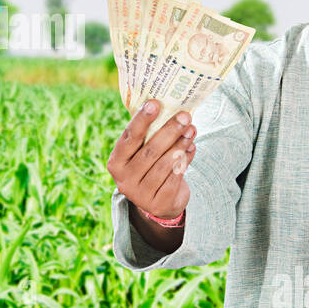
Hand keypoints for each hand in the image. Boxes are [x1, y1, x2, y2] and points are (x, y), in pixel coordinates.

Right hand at [106, 99, 197, 220]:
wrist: (160, 201)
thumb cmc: (151, 166)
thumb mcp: (142, 152)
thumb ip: (149, 134)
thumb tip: (167, 105)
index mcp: (116, 162)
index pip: (129, 138)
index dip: (142, 120)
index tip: (155, 103)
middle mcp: (124, 179)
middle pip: (150, 151)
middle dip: (169, 131)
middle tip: (185, 116)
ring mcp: (140, 194)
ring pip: (165, 164)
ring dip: (181, 144)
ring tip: (191, 130)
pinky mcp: (158, 203)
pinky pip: (175, 177)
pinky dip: (185, 160)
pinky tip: (192, 147)